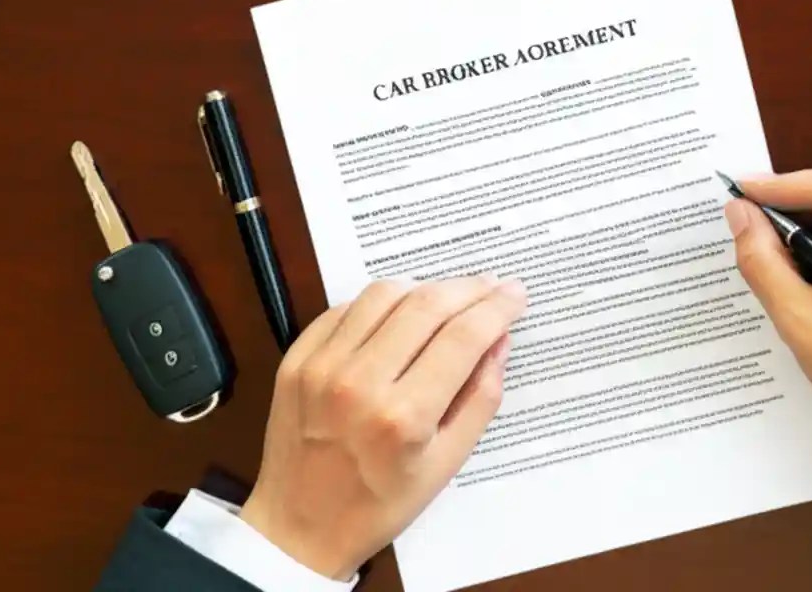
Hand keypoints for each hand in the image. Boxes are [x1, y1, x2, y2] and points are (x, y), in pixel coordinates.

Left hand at [239, 275, 527, 579]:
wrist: (299, 527)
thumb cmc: (378, 505)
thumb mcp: (445, 465)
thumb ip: (479, 399)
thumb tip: (498, 340)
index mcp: (404, 417)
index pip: (462, 338)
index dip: (496, 307)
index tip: (514, 294)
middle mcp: (360, 382)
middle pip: (426, 305)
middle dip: (468, 288)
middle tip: (491, 286)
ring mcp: (321, 366)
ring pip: (383, 295)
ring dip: (423, 288)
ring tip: (446, 298)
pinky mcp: (296, 359)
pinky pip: (344, 309)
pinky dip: (378, 303)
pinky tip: (397, 315)